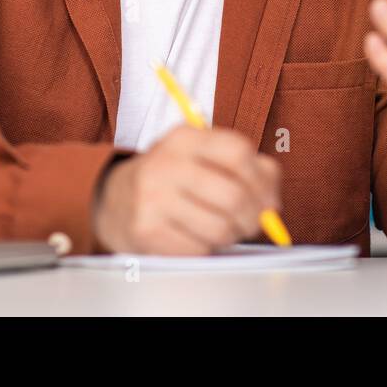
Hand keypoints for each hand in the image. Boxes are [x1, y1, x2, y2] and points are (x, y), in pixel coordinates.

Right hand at [92, 124, 280, 254]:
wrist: (115, 199)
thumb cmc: (173, 177)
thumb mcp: (203, 155)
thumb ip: (247, 166)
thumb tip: (272, 201)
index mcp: (185, 138)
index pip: (238, 152)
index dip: (262, 180)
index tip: (268, 197)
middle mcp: (166, 163)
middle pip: (233, 195)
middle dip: (253, 217)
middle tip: (253, 223)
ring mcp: (153, 198)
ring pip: (219, 227)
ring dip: (232, 235)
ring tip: (226, 229)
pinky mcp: (146, 230)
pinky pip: (198, 248)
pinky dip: (208, 247)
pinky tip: (199, 236)